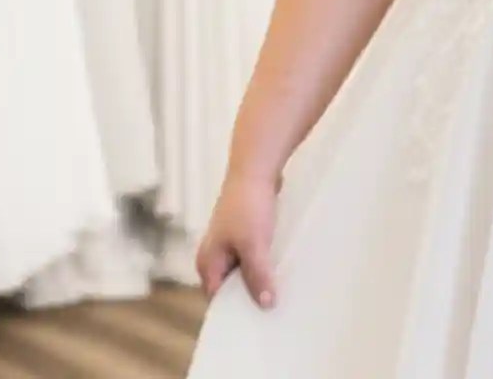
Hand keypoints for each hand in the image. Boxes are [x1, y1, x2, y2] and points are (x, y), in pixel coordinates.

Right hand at [196, 173, 279, 308]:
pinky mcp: (245, 234)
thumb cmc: (248, 205)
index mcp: (208, 263)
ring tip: (283, 291)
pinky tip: (284, 268)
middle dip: (252, 296)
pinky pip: (255, 257)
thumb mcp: (254, 245)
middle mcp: (215, 256)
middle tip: (276, 309)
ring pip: (246, 271)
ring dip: (262, 278)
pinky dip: (267, 263)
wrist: (256, 169)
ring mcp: (229, 244)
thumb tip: (266, 304)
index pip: (218, 300)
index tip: (258, 323)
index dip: (236, 312)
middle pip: (232, 287)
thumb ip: (258, 276)